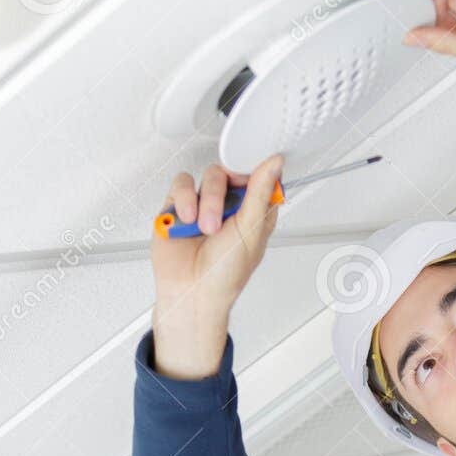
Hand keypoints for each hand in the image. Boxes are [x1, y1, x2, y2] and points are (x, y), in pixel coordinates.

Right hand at [150, 153, 282, 376]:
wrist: (190, 292)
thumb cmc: (224, 275)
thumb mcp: (251, 231)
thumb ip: (261, 193)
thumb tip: (275, 163)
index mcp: (255, 213)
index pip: (262, 177)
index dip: (258, 169)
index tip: (252, 169)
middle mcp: (232, 207)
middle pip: (232, 172)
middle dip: (223, 195)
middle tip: (220, 220)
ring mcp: (205, 205)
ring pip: (208, 176)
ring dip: (205, 201)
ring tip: (204, 228)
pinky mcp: (180, 205)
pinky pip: (182, 184)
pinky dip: (183, 200)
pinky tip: (186, 220)